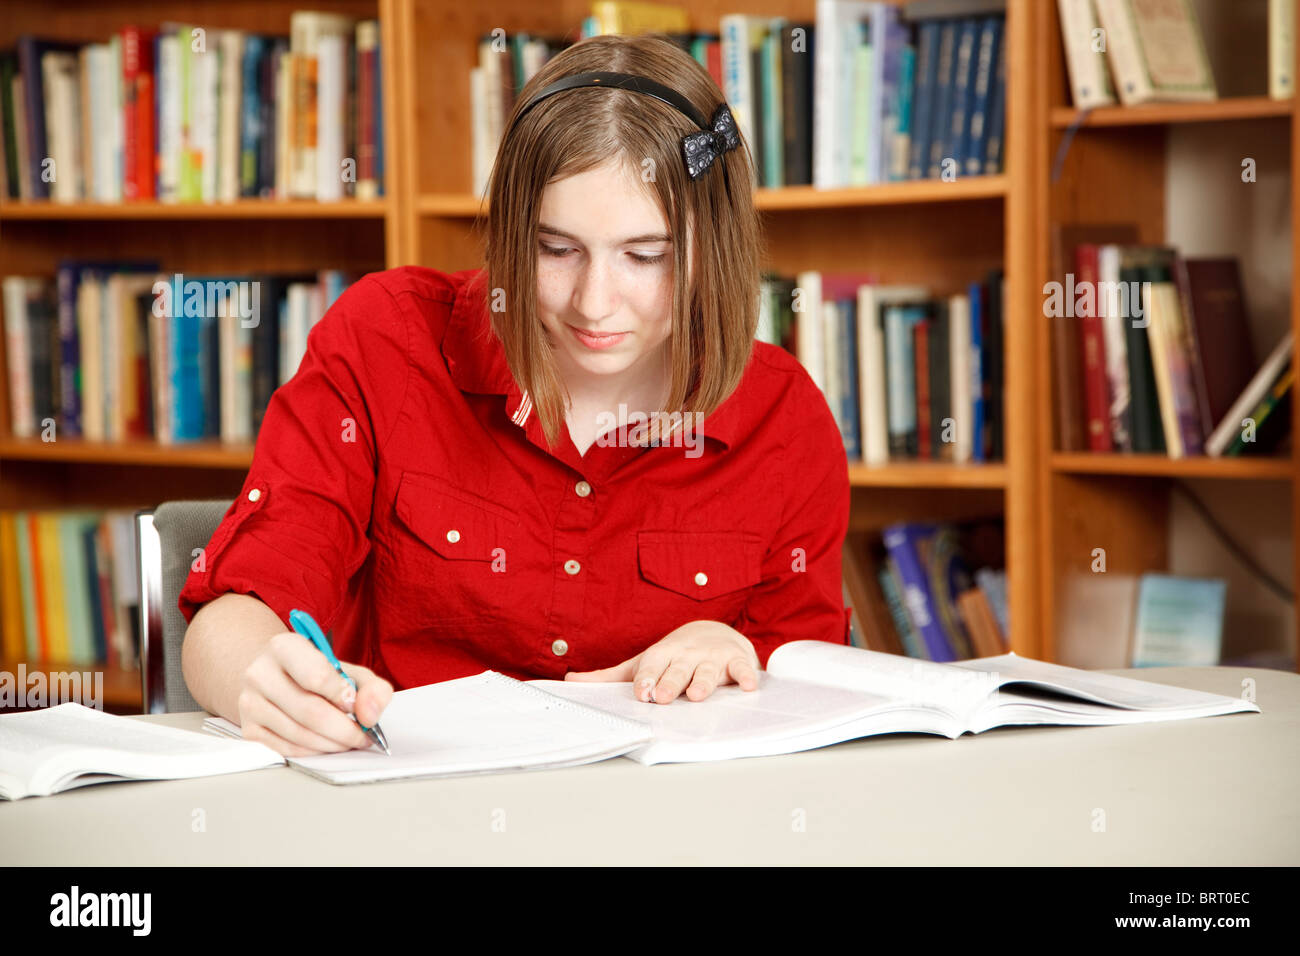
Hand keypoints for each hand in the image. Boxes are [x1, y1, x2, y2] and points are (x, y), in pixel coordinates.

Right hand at [237, 631, 392, 756]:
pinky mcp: (248, 729)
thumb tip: (369, 715)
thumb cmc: (315, 673)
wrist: (273, 678)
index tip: (358, 707)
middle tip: (363, 737)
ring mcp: (249, 702)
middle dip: (344, 730)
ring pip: (299, 734)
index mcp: (284, 647)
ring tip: (349, 741)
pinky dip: (314, 752)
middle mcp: (259, 673)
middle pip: (309, 711)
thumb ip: (370, 687)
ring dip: (332, 744)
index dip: (343, 696)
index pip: (316, 676)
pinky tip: (327, 745)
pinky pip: (286, 749)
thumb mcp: (346, 670)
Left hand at [565, 620, 759, 702]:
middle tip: (662, 698)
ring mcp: (711, 657)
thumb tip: (570, 680)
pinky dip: (746, 676)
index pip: (651, 665)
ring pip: (706, 671)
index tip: (640, 693)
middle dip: (669, 682)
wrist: (715, 633)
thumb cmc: (674, 656)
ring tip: (697, 696)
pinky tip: (748, 686)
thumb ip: (611, 676)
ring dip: (703, 682)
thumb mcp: (644, 661)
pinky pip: (741, 669)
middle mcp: (686, 654)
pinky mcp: (735, 661)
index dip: (645, 678)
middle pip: (677, 669)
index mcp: (662, 653)